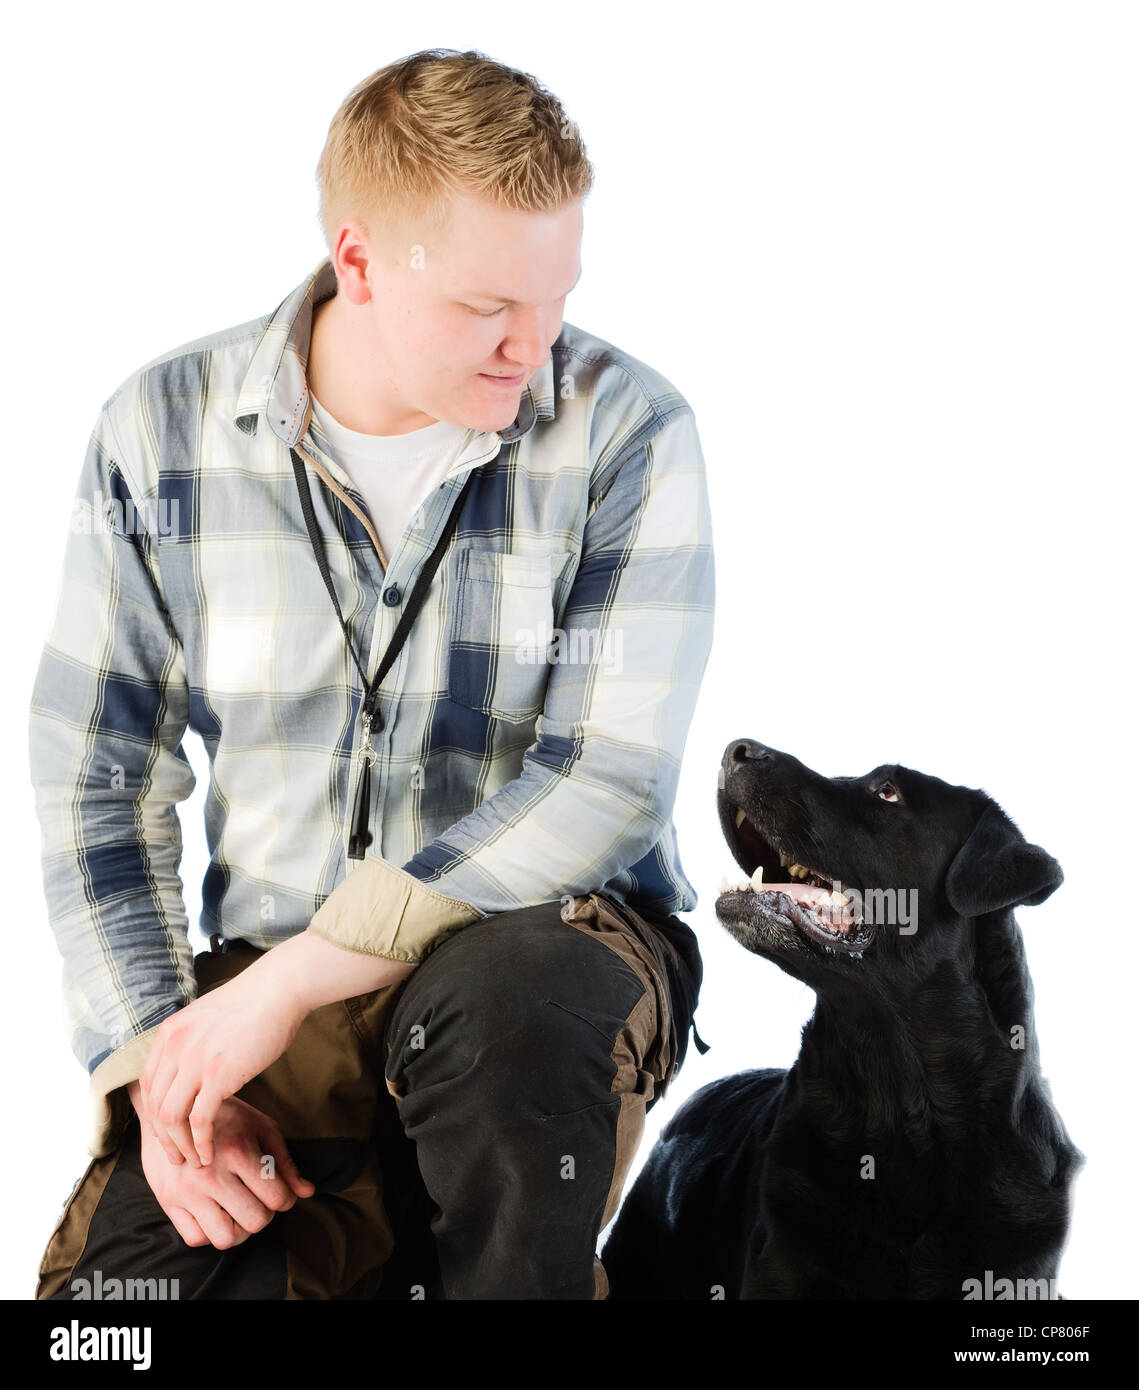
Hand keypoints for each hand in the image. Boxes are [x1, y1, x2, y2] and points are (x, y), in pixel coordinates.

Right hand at [129, 1086, 314, 1249]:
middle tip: (259, 1199)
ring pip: (225, 1238)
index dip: (286, 1200)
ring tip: (238, 1209)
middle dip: (264, 1214)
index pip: (276, 1198)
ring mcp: (186, 1191)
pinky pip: (196, 1239)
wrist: (175, 1112)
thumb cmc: (225, 1118)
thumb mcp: (261, 1128)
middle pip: (255, 1222)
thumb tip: (308, 1192)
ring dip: (238, 1230)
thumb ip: (285, 1162)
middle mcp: (210, 1174)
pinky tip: (216, 1212)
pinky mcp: (168, 1203)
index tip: (279, 1192)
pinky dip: (210, 1232)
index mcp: (237, 1151)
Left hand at [138, 965, 308, 1168]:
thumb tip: (197, 1063)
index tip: (167, 1132)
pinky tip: (209, 1153)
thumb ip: (194, 1041)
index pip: (147, 1084)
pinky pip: (199, 1120)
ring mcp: (195, 1062)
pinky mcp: (218, 1076)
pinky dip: (201, 1142)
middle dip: (163, 1137)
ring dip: (180, 1145)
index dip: (154, 1113)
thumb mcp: (208, 1017)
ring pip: (170, 1117)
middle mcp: (175, 1048)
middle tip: (178, 1156)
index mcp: (170, 1033)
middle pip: (154, 1105)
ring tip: (193, 1160)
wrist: (278, 989)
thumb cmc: (255, 1002)